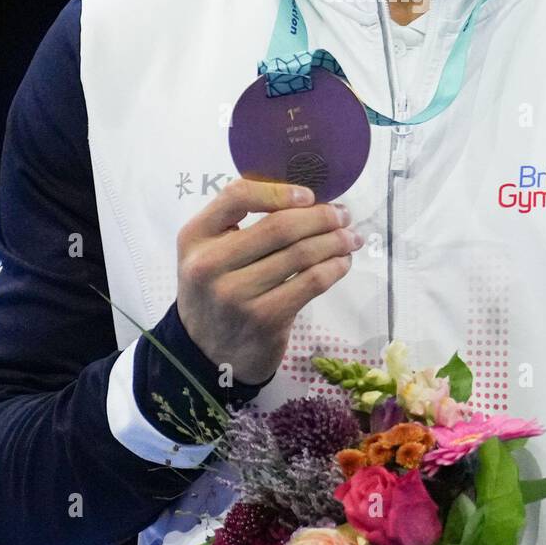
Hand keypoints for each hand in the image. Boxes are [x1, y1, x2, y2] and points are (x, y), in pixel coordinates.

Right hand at [176, 179, 361, 384]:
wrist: (207, 354)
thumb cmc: (217, 290)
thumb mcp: (210, 252)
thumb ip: (240, 222)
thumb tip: (305, 199)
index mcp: (195, 236)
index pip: (237, 195)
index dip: (279, 191)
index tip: (308, 195)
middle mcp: (210, 264)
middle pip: (279, 227)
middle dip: (321, 217)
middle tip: (343, 215)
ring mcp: (237, 295)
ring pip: (301, 254)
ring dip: (335, 241)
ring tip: (350, 237)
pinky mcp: (264, 319)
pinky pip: (311, 282)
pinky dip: (334, 268)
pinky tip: (342, 262)